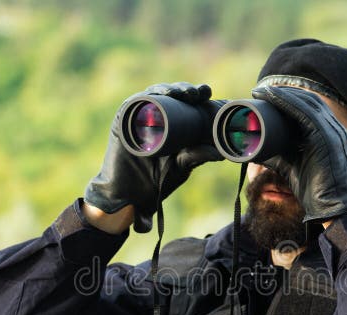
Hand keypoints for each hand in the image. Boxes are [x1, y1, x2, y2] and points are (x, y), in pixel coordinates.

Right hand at [84, 82, 222, 232]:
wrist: (130, 194)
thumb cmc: (157, 178)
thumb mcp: (183, 164)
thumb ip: (199, 156)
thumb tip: (222, 154)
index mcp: (175, 122)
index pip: (188, 102)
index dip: (199, 94)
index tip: (208, 93)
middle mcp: (158, 114)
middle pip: (174, 94)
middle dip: (186, 90)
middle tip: (197, 94)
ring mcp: (140, 115)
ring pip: (156, 94)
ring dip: (169, 89)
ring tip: (182, 94)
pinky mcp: (124, 119)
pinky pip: (135, 103)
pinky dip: (146, 96)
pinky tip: (158, 94)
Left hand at [251, 85, 346, 222]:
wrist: (334, 208)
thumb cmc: (315, 191)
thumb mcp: (292, 166)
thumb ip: (279, 155)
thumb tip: (256, 148)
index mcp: (328, 132)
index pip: (308, 107)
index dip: (287, 99)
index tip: (266, 97)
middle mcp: (332, 128)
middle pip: (307, 101)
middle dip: (282, 94)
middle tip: (260, 92)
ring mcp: (332, 131)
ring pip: (305, 103)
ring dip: (282, 95)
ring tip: (262, 92)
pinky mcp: (327, 137)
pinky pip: (306, 112)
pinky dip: (288, 103)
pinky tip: (274, 98)